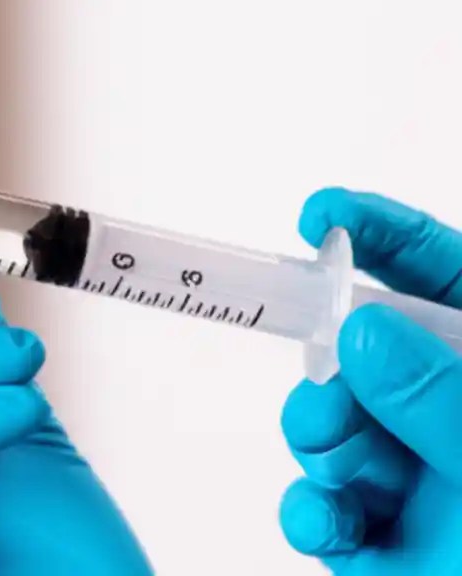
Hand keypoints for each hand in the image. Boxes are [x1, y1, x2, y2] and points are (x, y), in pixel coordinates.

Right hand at [280, 189, 461, 572]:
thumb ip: (446, 400)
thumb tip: (366, 333)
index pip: (454, 280)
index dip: (388, 238)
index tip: (322, 216)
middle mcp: (460, 427)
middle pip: (371, 356)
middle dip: (336, 368)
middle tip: (336, 400)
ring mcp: (422, 488)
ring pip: (335, 431)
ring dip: (322, 441)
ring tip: (343, 469)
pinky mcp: (381, 547)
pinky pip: (320, 509)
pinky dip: (312, 511)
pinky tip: (331, 521)